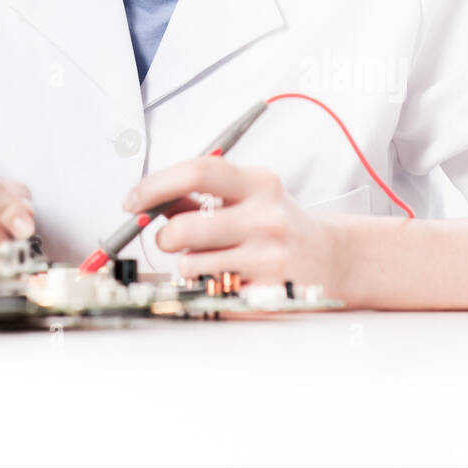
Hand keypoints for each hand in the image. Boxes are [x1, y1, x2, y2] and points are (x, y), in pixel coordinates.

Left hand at [122, 156, 345, 296]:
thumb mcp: (249, 195)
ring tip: (208, 260)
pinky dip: (207, 288)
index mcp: (259, 183)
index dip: (155, 184)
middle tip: (168, 239)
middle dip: (164, 237)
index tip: (133, 201)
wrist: (334, 259)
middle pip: (185, 227)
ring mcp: (270, 259)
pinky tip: (227, 279)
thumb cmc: (278, 223)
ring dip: (186, 265)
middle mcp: (267, 218)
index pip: (198, 171)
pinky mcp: (268, 296)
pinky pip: (210, 294)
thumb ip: (199, 195)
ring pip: (190, 265)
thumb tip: (147, 202)